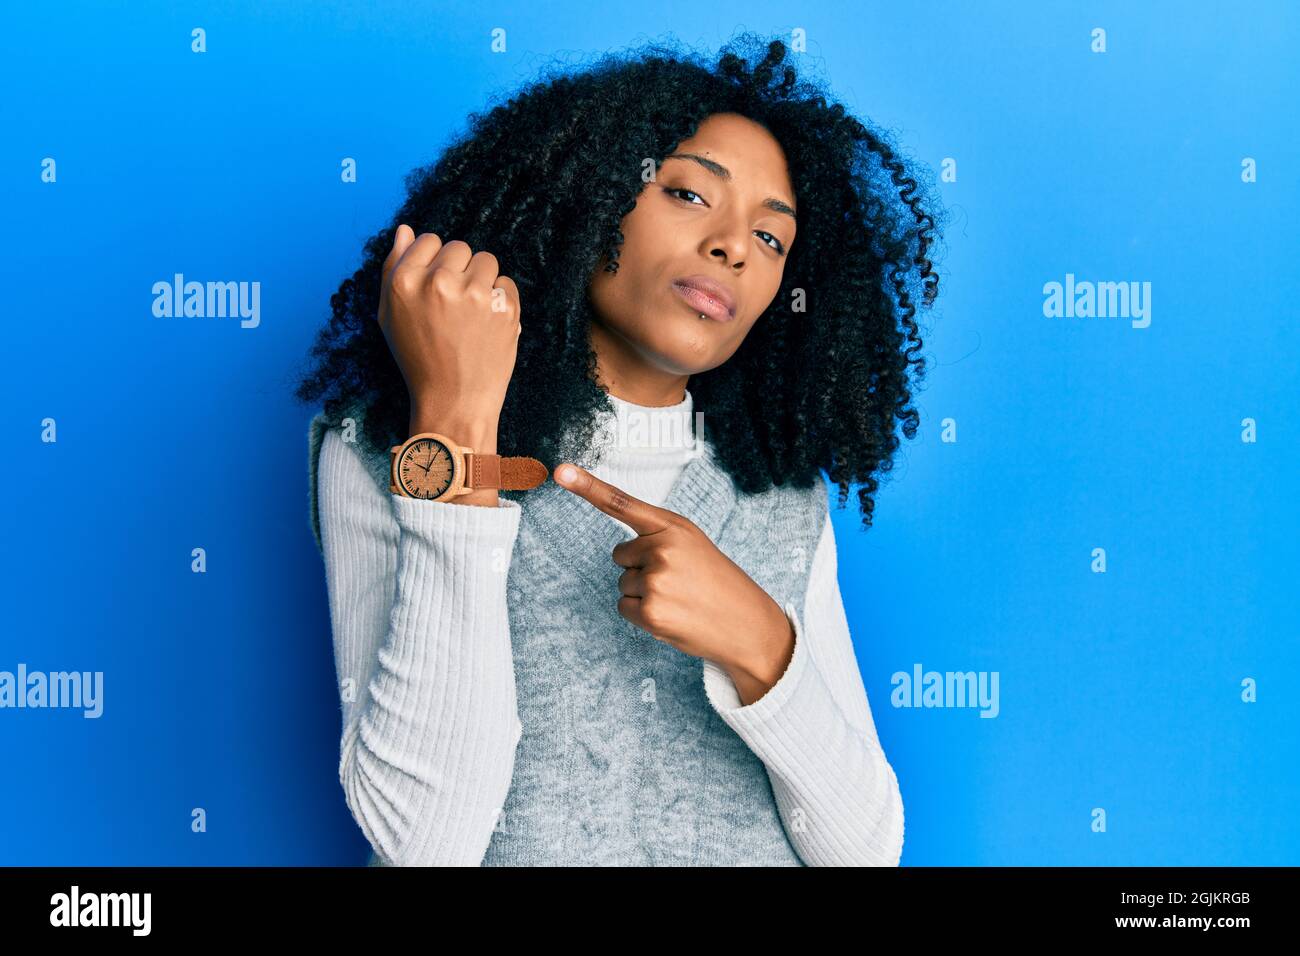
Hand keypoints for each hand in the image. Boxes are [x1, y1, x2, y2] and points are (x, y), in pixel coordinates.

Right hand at [377, 224, 520, 422]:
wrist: (454, 401)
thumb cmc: (419, 359)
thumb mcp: (391, 316)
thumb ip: (394, 268)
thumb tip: (405, 229)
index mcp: (406, 282)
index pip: (429, 240)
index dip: (435, 263)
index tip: (437, 288)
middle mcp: (439, 282)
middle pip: (459, 248)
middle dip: (459, 270)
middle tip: (455, 307)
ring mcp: (475, 294)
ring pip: (487, 261)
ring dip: (482, 281)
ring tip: (471, 316)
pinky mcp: (504, 308)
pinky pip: (506, 284)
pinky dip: (500, 301)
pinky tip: (487, 326)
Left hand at [553, 462, 794, 703]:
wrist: (746, 624)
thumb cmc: (716, 582)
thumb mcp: (693, 544)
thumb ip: (658, 536)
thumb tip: (620, 552)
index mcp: (673, 526)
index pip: (622, 503)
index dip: (588, 486)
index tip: (561, 471)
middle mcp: (662, 548)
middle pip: (619, 555)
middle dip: (641, 568)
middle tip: (678, 580)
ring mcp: (655, 580)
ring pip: (622, 582)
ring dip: (643, 593)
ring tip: (679, 598)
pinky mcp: (650, 611)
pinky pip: (623, 607)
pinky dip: (641, 614)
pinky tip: (670, 614)